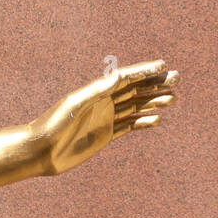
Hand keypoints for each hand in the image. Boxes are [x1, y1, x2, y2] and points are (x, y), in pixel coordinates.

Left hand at [35, 60, 178, 174]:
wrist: (41, 151)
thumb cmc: (54, 125)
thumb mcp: (76, 105)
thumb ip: (97, 91)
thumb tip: (119, 76)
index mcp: (96, 92)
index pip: (125, 78)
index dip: (144, 71)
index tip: (163, 66)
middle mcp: (102, 102)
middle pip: (134, 89)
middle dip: (155, 83)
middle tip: (176, 78)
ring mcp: (105, 118)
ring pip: (135, 106)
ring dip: (153, 101)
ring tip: (173, 98)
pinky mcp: (105, 135)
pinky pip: (129, 126)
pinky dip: (143, 122)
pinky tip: (157, 119)